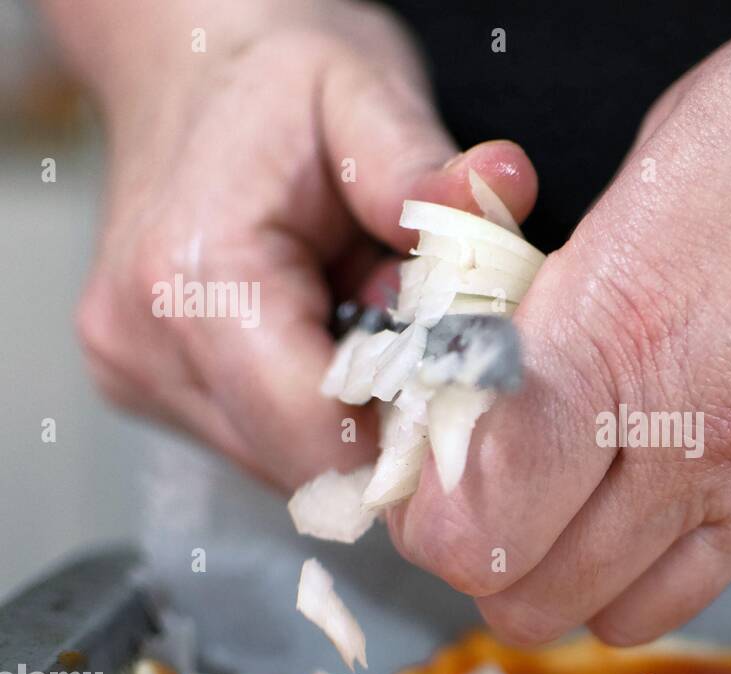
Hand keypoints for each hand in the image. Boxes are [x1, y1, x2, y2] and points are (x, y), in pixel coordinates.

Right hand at [50, 0, 536, 487]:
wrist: (187, 64)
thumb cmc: (273, 77)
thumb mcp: (361, 89)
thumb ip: (425, 164)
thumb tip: (503, 190)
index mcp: (198, 278)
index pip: (319, 435)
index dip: (414, 439)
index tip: (473, 397)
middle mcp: (148, 345)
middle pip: (310, 464)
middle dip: (392, 422)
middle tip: (427, 341)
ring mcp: (140, 374)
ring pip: (290, 463)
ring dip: (355, 415)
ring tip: (369, 320)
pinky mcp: (152, 387)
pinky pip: (264, 438)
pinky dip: (317, 405)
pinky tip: (329, 333)